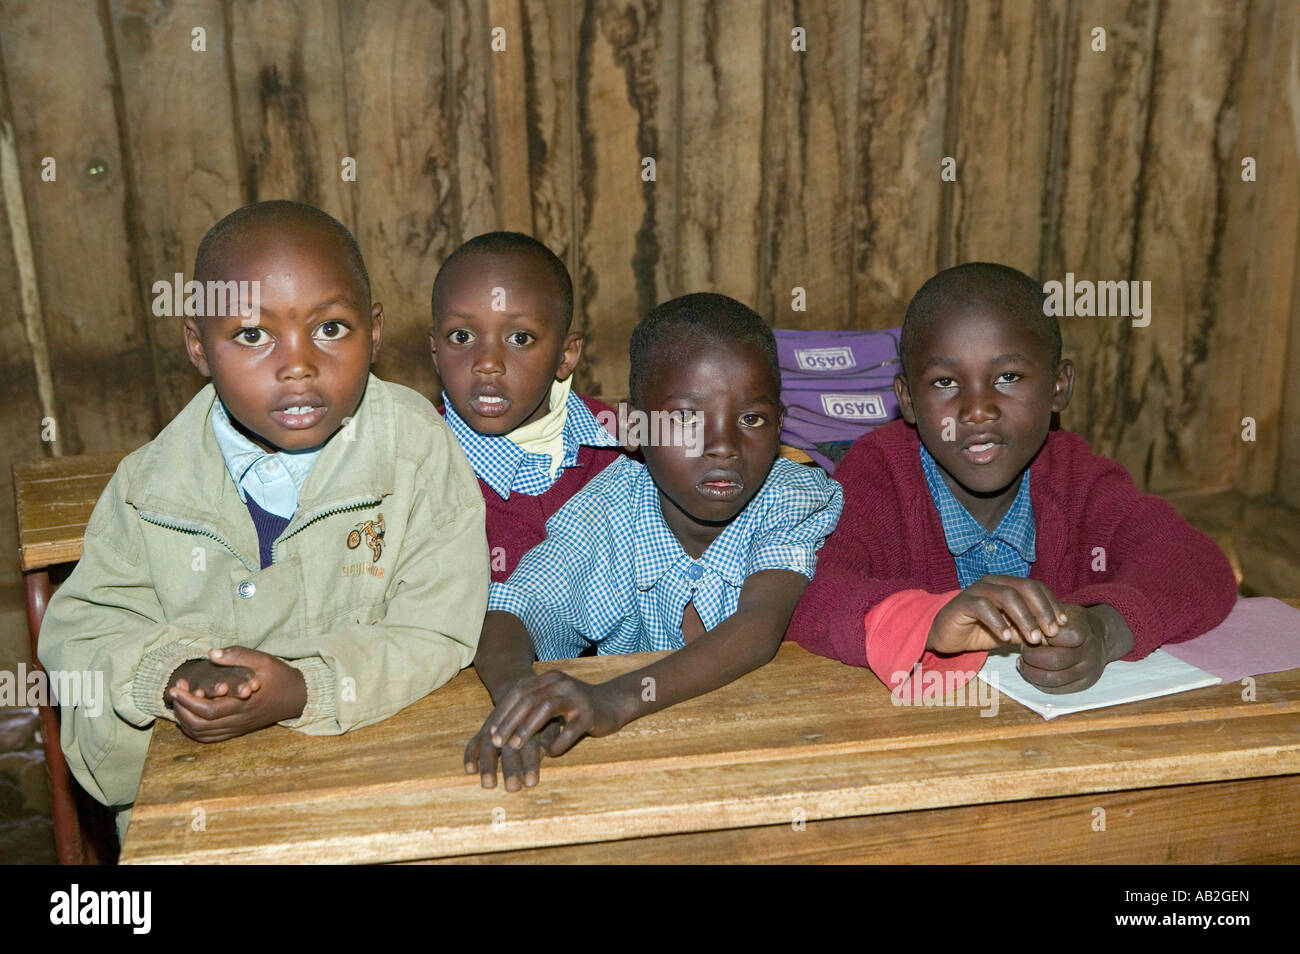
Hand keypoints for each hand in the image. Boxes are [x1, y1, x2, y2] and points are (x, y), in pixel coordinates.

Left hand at [167, 647, 306, 741]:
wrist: (297, 697)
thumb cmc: (280, 677)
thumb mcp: (263, 660)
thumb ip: (238, 656)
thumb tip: (211, 654)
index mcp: (243, 704)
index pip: (207, 710)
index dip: (187, 701)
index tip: (176, 686)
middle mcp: (238, 720)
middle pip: (200, 725)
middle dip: (181, 709)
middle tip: (174, 692)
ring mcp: (237, 728)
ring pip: (202, 734)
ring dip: (185, 720)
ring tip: (179, 703)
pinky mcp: (237, 731)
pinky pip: (210, 737)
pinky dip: (194, 730)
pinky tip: (189, 716)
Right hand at [464, 721, 560, 791]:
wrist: (523, 693)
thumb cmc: (543, 715)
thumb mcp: (552, 722)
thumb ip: (552, 737)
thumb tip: (550, 751)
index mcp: (531, 726)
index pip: (530, 745)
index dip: (531, 764)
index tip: (531, 783)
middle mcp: (510, 728)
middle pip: (509, 748)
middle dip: (510, 769)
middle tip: (513, 788)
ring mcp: (494, 728)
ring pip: (488, 746)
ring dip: (489, 765)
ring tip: (489, 784)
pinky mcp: (483, 731)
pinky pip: (473, 743)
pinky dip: (470, 756)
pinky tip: (470, 771)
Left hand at [486, 670, 623, 758]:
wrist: (613, 704)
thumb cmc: (576, 707)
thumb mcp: (551, 701)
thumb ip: (529, 708)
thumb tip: (499, 730)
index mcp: (549, 678)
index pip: (519, 691)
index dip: (503, 712)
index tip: (491, 732)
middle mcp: (561, 683)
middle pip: (528, 699)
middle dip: (510, 722)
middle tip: (497, 742)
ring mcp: (576, 696)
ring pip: (545, 708)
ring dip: (527, 729)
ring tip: (515, 746)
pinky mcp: (590, 713)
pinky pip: (569, 729)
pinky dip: (557, 743)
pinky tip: (550, 753)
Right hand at [928, 576, 1068, 653]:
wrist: (946, 635)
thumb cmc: (980, 631)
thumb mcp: (1012, 632)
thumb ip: (1031, 630)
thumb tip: (1058, 635)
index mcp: (1008, 584)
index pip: (1036, 586)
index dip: (1051, 603)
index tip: (1063, 624)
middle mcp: (994, 582)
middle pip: (1025, 587)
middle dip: (1042, 610)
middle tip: (1052, 632)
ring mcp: (977, 590)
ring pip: (1007, 596)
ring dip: (1024, 618)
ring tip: (1033, 639)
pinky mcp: (963, 603)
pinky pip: (983, 608)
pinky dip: (998, 622)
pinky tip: (1007, 638)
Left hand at [1017, 603, 1133, 693]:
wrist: (1100, 637)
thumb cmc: (1072, 622)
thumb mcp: (1060, 612)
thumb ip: (1041, 618)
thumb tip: (1015, 628)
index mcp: (1084, 630)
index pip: (1057, 636)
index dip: (1037, 635)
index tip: (1030, 632)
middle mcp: (1090, 652)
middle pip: (1055, 660)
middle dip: (1031, 656)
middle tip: (1023, 649)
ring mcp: (1088, 671)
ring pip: (1054, 679)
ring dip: (1031, 672)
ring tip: (1022, 662)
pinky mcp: (1084, 685)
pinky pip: (1056, 690)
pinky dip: (1038, 683)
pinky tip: (1031, 672)